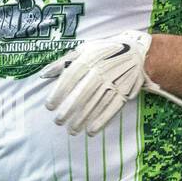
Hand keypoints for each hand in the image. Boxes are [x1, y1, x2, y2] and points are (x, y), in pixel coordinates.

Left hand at [41, 30, 181, 135]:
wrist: (138, 53)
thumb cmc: (105, 51)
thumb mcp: (84, 50)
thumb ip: (63, 62)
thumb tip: (43, 75)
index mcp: (90, 58)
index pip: (71, 76)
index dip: (59, 92)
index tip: (50, 106)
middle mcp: (103, 69)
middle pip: (84, 91)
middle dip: (70, 109)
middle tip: (59, 121)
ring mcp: (115, 81)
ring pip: (97, 102)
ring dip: (84, 118)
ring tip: (73, 130)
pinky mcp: (125, 91)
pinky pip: (112, 107)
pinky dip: (102, 120)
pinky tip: (91, 130)